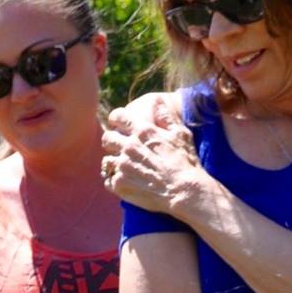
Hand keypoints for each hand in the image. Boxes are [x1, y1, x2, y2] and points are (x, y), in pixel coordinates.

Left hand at [101, 99, 198, 214]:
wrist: (183, 191)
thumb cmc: (185, 161)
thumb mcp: (180, 133)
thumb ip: (166, 116)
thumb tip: (157, 101)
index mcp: (142, 131)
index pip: (118, 117)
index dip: (116, 119)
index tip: (118, 123)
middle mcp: (129, 147)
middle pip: (107, 138)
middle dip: (112, 141)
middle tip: (121, 147)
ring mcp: (122, 167)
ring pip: (106, 161)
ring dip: (114, 162)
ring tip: (124, 167)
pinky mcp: (120, 185)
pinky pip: (108, 180)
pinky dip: (114, 181)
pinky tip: (124, 181)